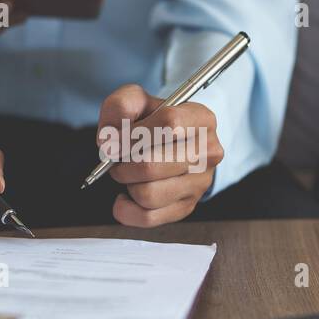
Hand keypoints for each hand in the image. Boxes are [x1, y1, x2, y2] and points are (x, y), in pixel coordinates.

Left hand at [97, 85, 222, 226]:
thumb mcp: (138, 102)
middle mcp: (208, 152)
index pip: (169, 123)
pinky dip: (127, 209)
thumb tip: (109, 142)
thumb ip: (121, 106)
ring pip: (148, 194)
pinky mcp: (187, 206)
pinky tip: (127, 195)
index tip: (116, 140)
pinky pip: (148, 216)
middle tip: (117, 160)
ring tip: (128, 174)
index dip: (132, 134)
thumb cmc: (154, 122)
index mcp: (202, 119)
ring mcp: (200, 183)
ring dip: (127, 185)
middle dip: (122, 164)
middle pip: (151, 165)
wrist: (173, 144)